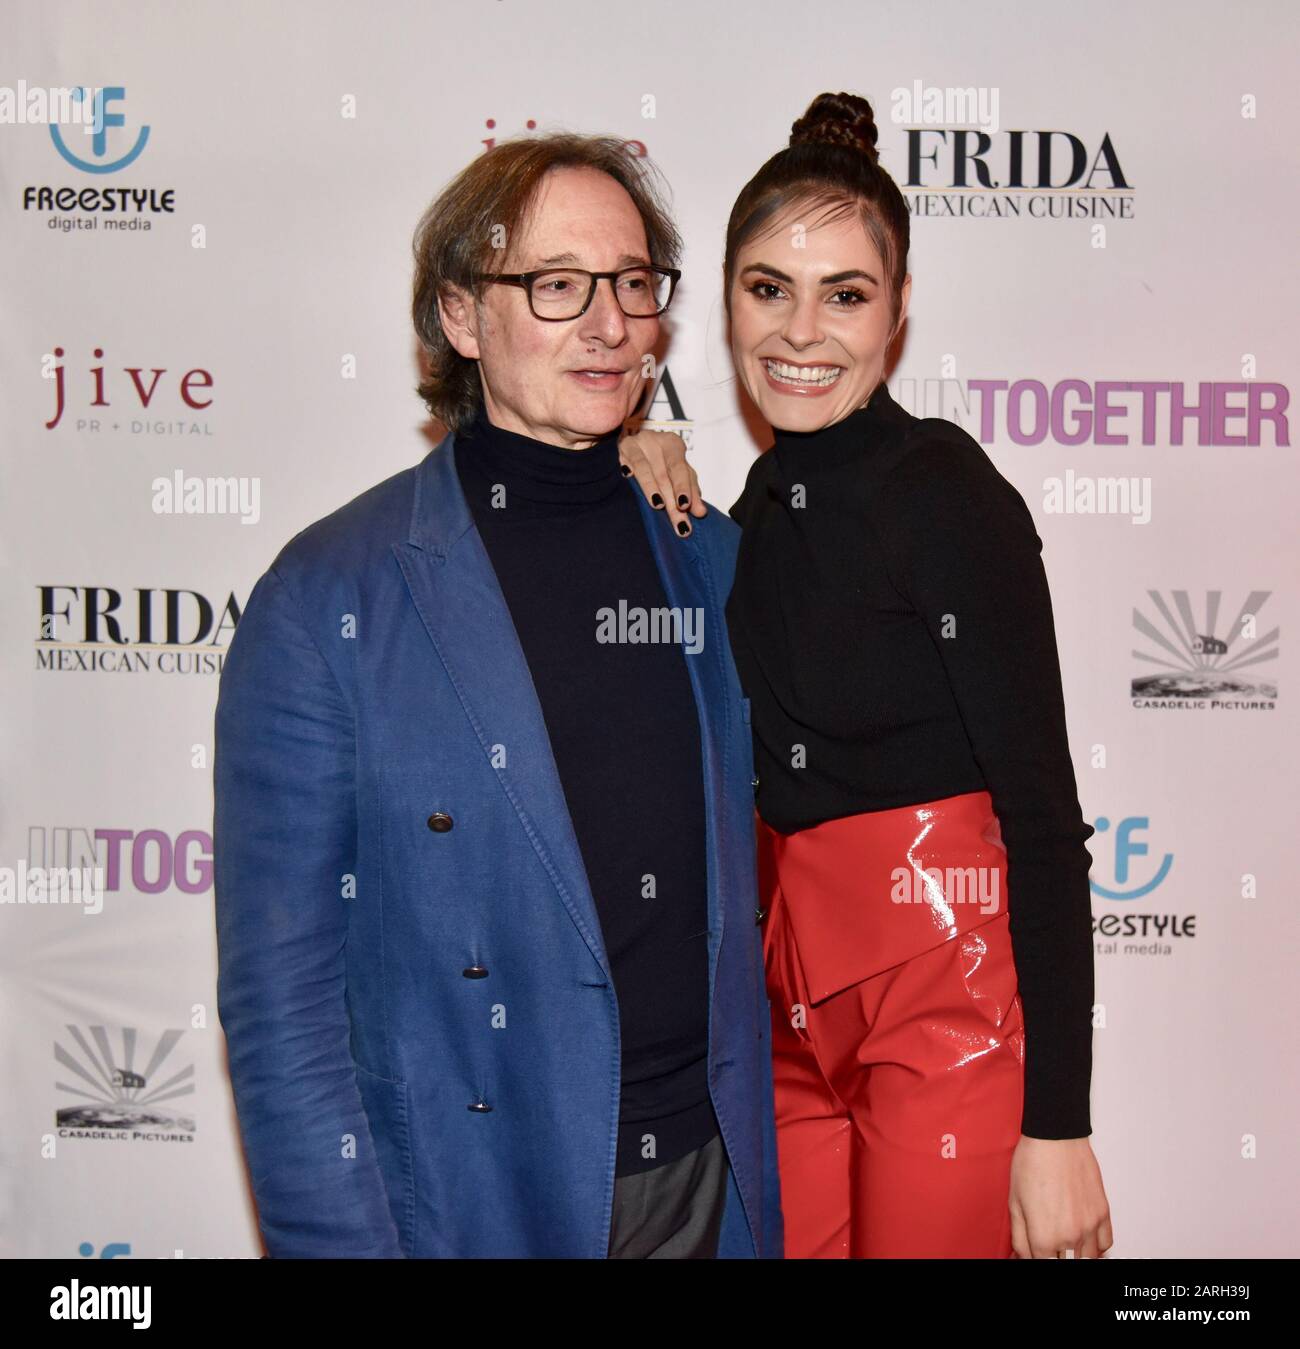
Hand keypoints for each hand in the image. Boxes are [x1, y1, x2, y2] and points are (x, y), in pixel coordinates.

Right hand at [618, 427, 706, 537]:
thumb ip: (690, 492)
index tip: (685, 506)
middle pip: (665, 473)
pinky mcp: (625, 446)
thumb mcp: (678, 475)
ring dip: (651, 487)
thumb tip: (701, 512)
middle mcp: (658, 441)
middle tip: (677, 522)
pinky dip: (631, 469)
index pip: (682, 470)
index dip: (684, 488)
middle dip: (671, 500)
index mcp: (674, 445)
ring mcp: (641, 442)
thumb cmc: (660, 462)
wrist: (635, 444)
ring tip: (657, 505)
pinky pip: (629, 459)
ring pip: (645, 467)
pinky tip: (629, 476)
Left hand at [1009, 1135, 1112, 1257]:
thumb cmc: (1032, 1163)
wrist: (1055, 1138)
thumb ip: (1019, 1238)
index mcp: (1044, 1237)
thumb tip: (1023, 1256)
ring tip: (1064, 1237)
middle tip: (1048, 1238)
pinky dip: (1095, 1245)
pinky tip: (1083, 1235)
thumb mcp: (1014, 1203)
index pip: (1042, 1264)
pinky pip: (1105, 1243)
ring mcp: (1090, 1226)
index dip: (1036, 1256)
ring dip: (1075, 1252)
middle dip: (1054, 1254)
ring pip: (1088, 1258)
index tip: (1035, 1249)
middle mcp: (1070, 1236)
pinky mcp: (1103, 1214)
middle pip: (1066, 1263)